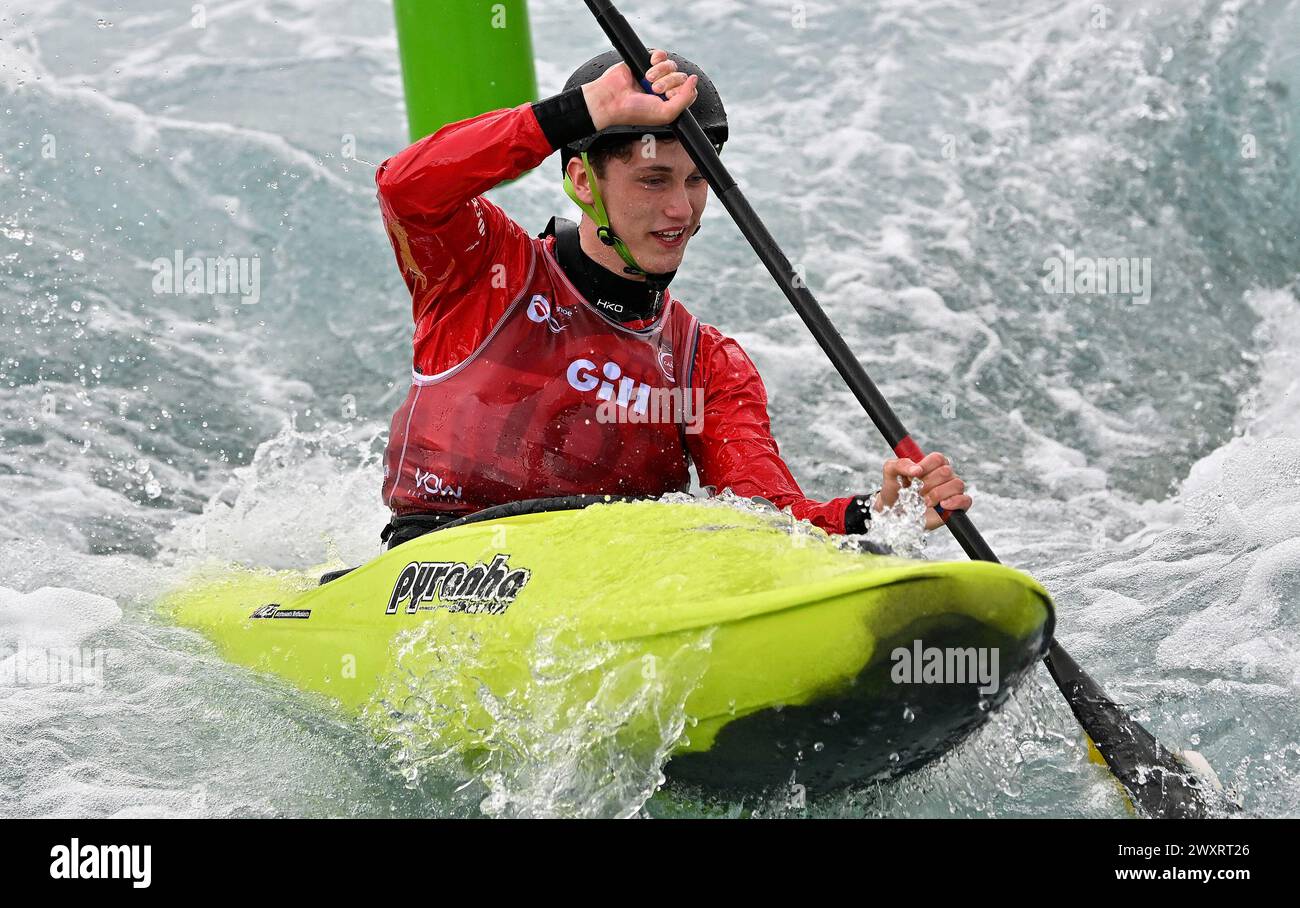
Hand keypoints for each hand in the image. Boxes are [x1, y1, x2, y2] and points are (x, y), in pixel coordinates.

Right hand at [582, 48, 698, 131]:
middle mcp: (664, 89)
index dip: (682, 91)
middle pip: (681, 77)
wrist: (612, 99)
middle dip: (669, 82)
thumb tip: (694, 79)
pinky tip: (650, 65)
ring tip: (647, 79)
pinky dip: (658, 58)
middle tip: (654, 89)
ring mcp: (655, 76)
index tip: (668, 96)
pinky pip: (661, 54)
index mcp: (669, 103)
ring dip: (661, 71)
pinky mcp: (645, 63)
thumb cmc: (635, 111)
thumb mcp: (666, 113)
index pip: (689, 91)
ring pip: (672, 65)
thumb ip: (685, 99)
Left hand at [874, 452, 970, 531]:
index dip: (927, 466)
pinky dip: (955, 502)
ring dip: (938, 494)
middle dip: (928, 483)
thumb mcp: (891, 473)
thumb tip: (916, 469)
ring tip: (924, 502)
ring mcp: (952, 491)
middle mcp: (945, 476)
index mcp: (932, 465)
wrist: (894, 512)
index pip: (938, 458)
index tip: (914, 475)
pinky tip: (941, 505)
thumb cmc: (895, 490)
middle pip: (946, 471)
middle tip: (917, 491)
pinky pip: (966, 500)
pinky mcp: (956, 506)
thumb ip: (900, 464)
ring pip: (957, 484)